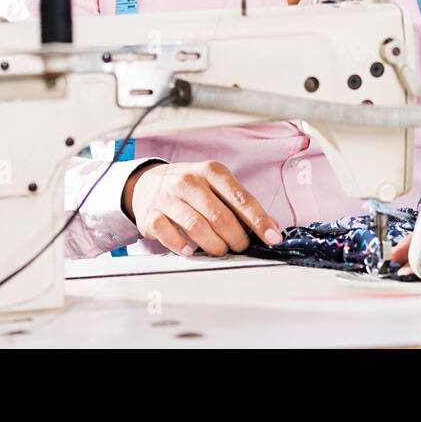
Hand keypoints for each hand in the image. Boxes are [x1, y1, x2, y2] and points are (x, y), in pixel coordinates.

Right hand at [124, 160, 282, 256]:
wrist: (147, 183)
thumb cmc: (190, 187)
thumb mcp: (215, 185)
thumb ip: (240, 204)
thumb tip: (269, 227)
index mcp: (211, 171)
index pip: (241, 198)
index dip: (259, 221)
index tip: (273, 238)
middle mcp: (189, 181)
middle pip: (220, 216)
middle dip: (236, 238)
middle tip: (241, 246)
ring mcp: (167, 198)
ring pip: (196, 227)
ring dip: (214, 245)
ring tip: (220, 250)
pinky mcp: (150, 216)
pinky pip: (169, 235)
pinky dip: (182, 247)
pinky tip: (190, 250)